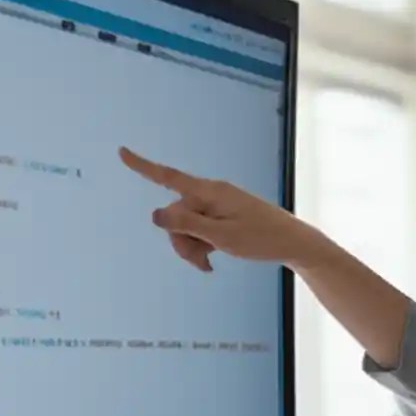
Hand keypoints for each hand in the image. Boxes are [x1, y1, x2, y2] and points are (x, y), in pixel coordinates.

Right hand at [118, 146, 327, 271]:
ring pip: (185, 226)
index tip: (121, 152)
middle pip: (175, 214)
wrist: (293, 243)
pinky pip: (199, 230)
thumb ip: (187, 225)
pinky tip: (211, 262)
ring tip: (209, 263)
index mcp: (210, 192)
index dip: (143, 166)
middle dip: (180, 239)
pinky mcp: (222, 217)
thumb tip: (155, 213)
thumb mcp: (221, 236)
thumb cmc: (261, 238)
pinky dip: (200, 246)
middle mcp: (211, 194)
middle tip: (201, 261)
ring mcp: (217, 206)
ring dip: (190, 247)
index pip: (169, 177)